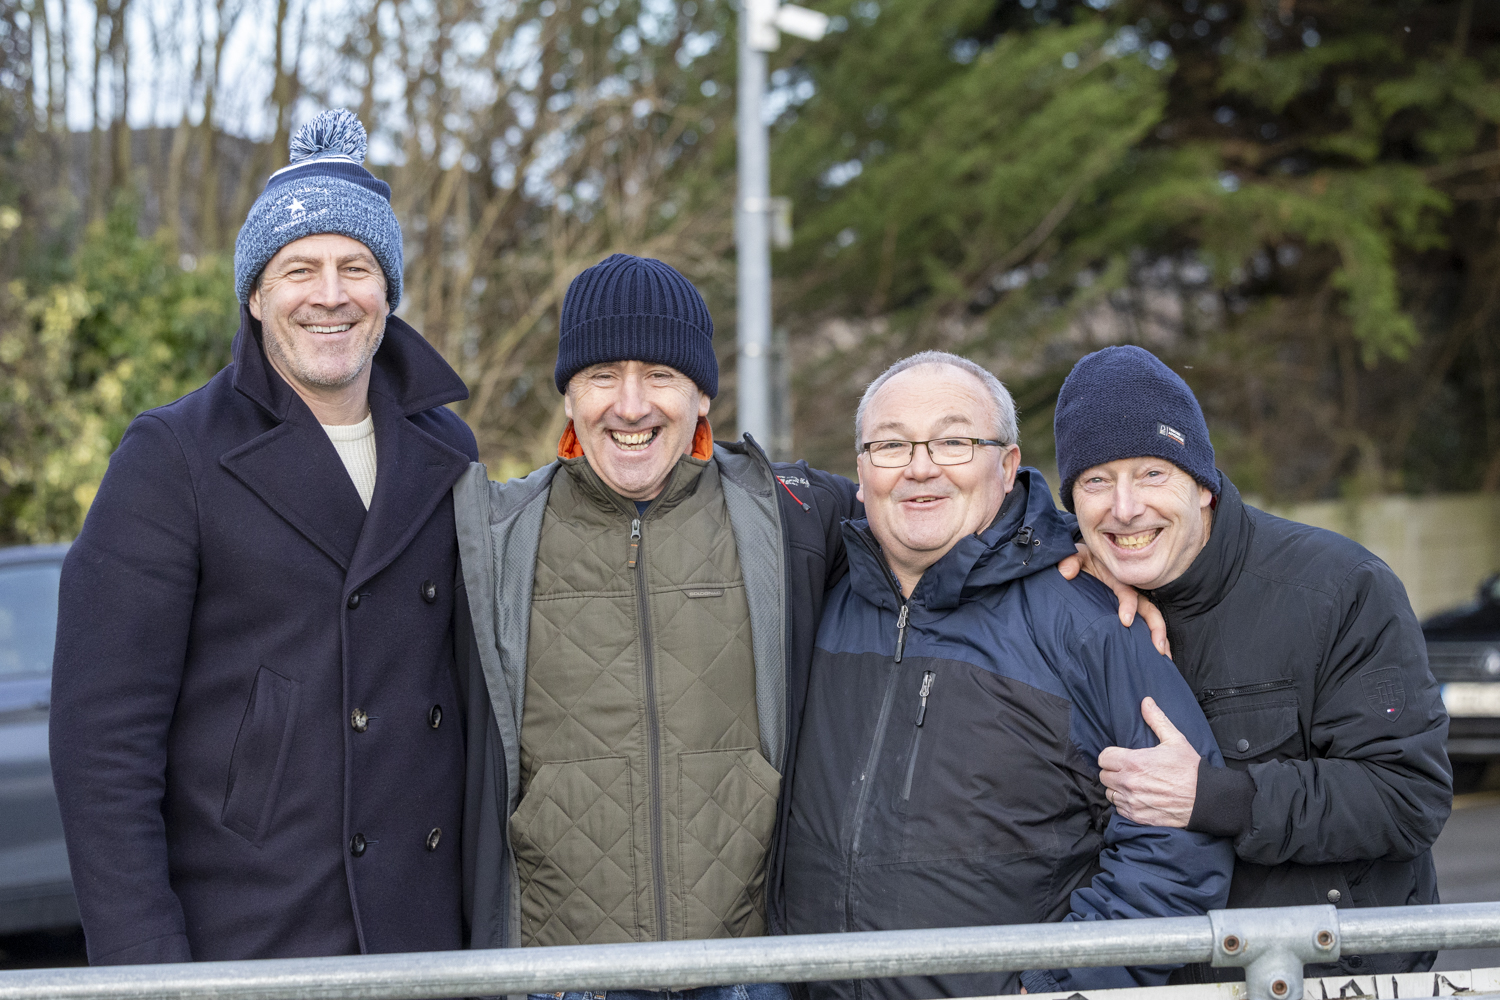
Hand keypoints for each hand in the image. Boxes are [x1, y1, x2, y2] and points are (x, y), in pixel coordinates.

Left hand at [1057, 544, 1170, 657]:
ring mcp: (1130, 604)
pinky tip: (1156, 658)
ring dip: (1158, 637)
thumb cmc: (1082, 561)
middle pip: (1148, 609)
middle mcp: (1128, 592)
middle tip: (1158, 647)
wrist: (1080, 565)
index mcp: (1117, 579)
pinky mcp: (1127, 614)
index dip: (1129, 605)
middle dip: (1156, 627)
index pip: (1128, 593)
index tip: (1125, 621)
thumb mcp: (1077, 556)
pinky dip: (1149, 641)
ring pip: (1150, 620)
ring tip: (1164, 657)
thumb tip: (1066, 572)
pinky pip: (1142, 627)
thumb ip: (1071, 560)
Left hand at [1097, 697, 1199, 827]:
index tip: (1120, 757)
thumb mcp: (1175, 740)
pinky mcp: (1137, 816)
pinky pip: (1119, 809)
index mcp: (1133, 762)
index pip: (1103, 758)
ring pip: (1109, 793)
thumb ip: (1156, 719)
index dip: (1111, 756)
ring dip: (1117, 789)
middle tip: (1128, 770)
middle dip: (1113, 772)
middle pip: (1104, 776)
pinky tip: (1138, 797)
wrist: (1205, 799)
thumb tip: (1145, 701)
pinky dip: (1125, 804)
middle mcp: (1128, 782)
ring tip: (1133, 784)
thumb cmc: (1190, 769)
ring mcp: (1132, 802)